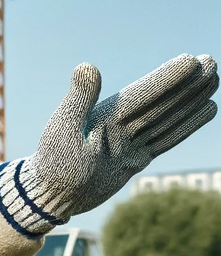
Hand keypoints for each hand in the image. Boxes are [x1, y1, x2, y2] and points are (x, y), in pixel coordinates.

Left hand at [0, 55, 216, 235]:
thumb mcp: (64, 128)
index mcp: (106, 114)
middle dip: (187, 84)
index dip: (167, 78)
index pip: (144, 93)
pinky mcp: (135, 159)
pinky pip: (167, 139)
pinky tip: (205, 110)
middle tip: (212, 61)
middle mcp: (121, 124)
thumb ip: (79, 99)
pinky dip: (186, 126)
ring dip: (191, 100)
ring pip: (169, 117)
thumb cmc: (52, 162)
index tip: (190, 60)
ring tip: (214, 80)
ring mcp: (130, 142)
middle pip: (162, 101)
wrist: (51, 195)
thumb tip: (87, 66)